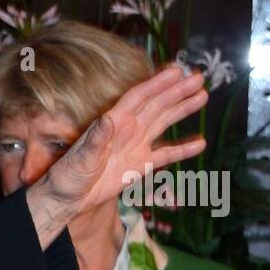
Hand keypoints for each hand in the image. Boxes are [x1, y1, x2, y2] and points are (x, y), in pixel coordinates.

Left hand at [26, 65, 208, 231]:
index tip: (176, 71)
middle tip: (199, 77)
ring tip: (202, 96)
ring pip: (163, 123)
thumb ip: (97, 139)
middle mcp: (127, 130)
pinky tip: (200, 143)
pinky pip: (165, 155)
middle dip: (177, 92)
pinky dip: (182, 150)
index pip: (139, 98)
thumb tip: (108, 119)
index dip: (157, 84)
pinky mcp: (140, 165)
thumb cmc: (69, 175)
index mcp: (113, 123)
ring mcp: (135, 146)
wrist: (68, 198)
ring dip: (182, 110)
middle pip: (156, 105)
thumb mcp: (81, 157)